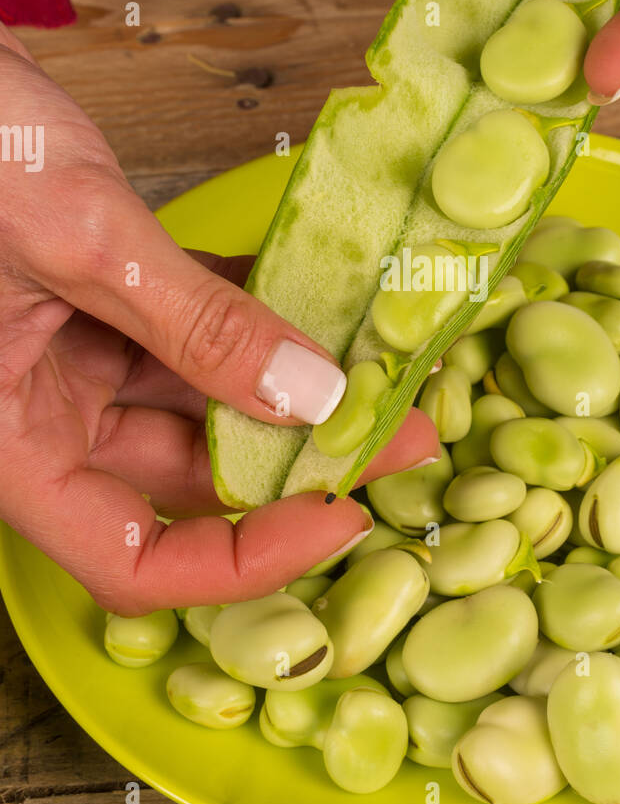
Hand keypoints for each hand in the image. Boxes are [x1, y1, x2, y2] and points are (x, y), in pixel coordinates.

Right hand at [0, 29, 436, 613]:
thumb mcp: (86, 242)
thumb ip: (199, 326)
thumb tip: (311, 396)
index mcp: (11, 443)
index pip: (135, 560)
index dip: (244, 560)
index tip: (341, 515)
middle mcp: (42, 415)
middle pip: (185, 481)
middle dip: (296, 461)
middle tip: (398, 428)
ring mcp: (71, 355)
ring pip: (200, 402)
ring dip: (288, 384)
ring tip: (381, 362)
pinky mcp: (100, 295)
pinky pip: (194, 326)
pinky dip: (255, 315)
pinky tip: (321, 301)